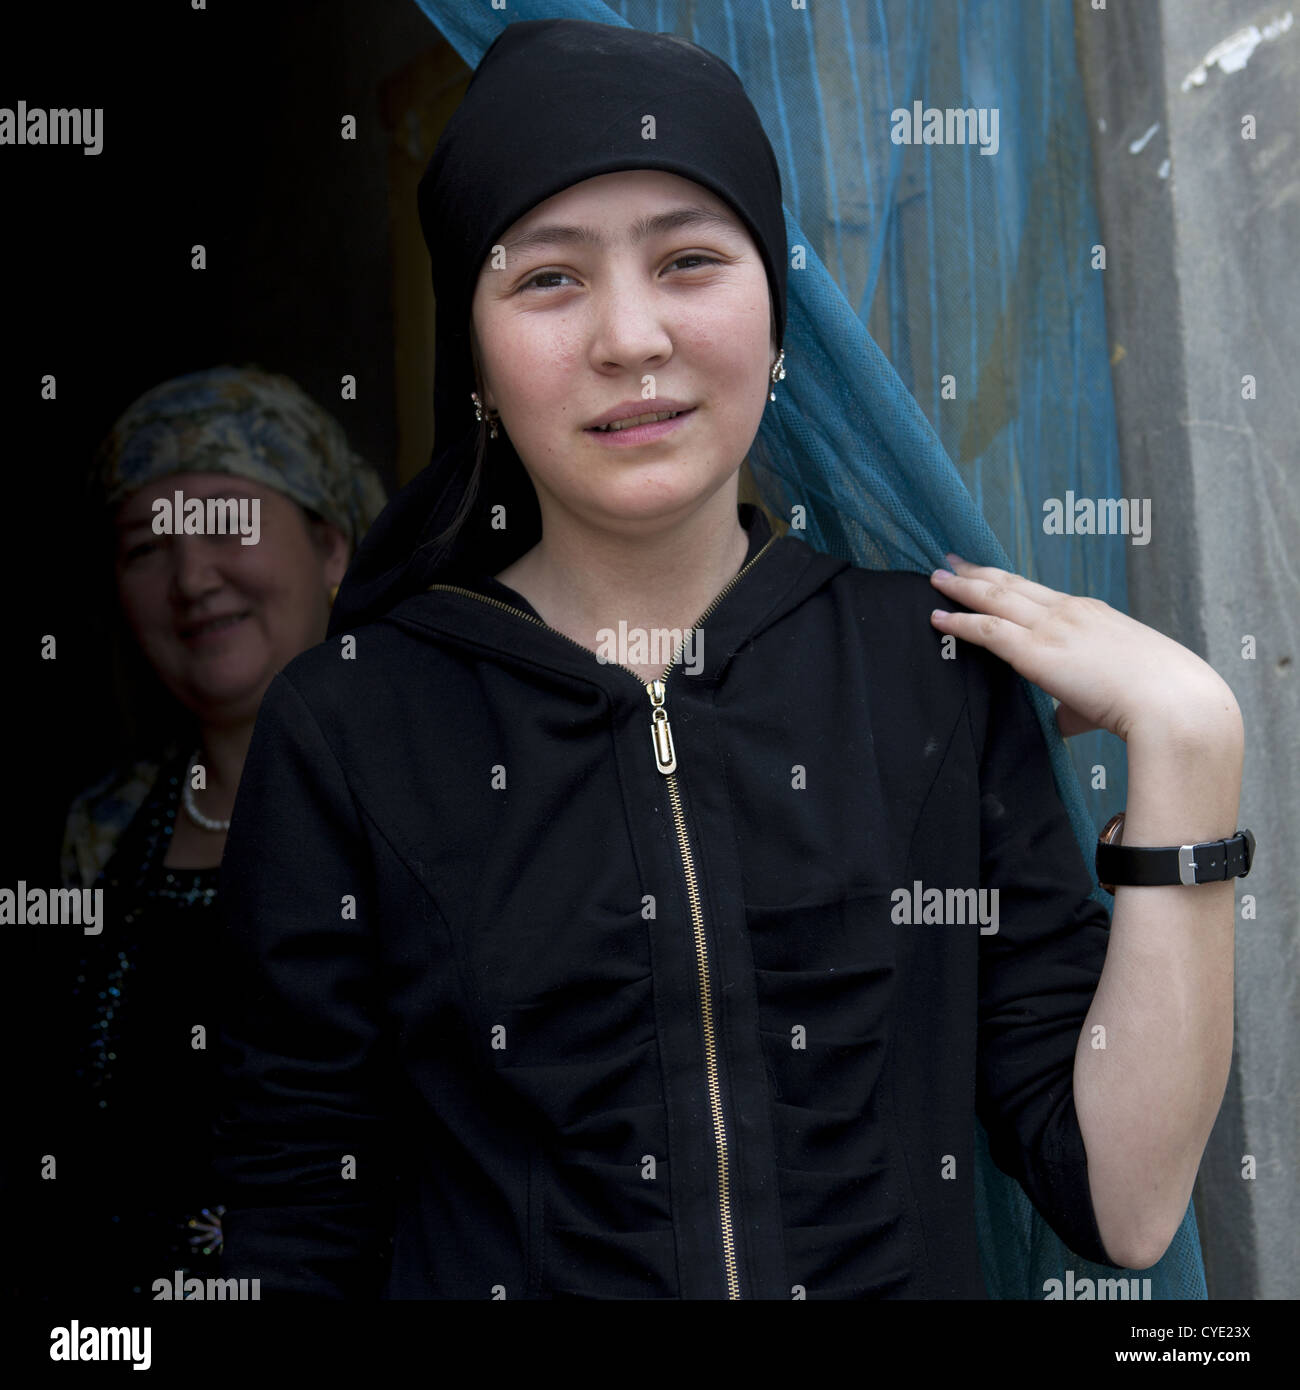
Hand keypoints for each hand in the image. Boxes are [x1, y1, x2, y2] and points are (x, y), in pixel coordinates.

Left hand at [929, 554, 1239, 742]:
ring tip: (935, 578)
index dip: (1008, 581)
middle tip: (951, 560)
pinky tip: (936, 618)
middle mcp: (1069, 611)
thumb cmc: (1158, 703)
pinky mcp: (1037, 652)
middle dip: (978, 571)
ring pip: (994, 598)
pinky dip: (958, 622)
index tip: (988, 573)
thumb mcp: (1117, 689)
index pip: (1039, 592)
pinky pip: (986, 630)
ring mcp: (1053, 628)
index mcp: (1092, 614)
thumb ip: (1080, 701)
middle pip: (1012, 584)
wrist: (1175, 704)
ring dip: (961, 587)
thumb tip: (1064, 718)